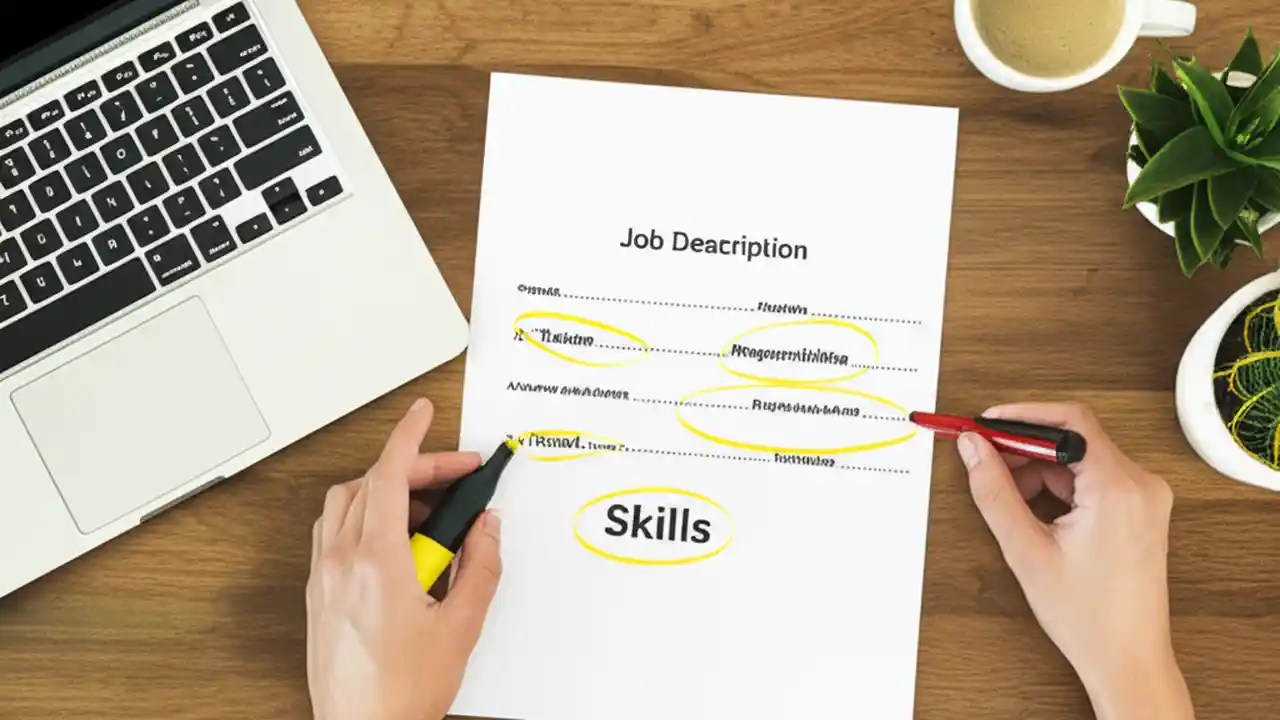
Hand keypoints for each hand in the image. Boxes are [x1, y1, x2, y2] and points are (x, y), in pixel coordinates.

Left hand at [307, 399, 502, 719]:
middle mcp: (341, 561)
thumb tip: (486, 529)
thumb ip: (480, 566)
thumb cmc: (402, 691)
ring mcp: (324, 577)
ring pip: (346, 504)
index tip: (422, 412)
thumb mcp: (462, 626)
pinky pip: (335, 533)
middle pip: (371, 483)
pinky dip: (364, 518)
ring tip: (428, 513)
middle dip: (414, 467)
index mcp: (376, 561)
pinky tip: (396, 544)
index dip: (409, 435)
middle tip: (455, 475)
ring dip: (385, 491)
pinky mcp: (318, 595)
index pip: (390, 473)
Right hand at [957, 403, 1193, 719]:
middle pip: (1073, 437)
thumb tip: (972, 448)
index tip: (983, 424)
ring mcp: (1145, 497)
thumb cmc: (1086, 616)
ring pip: (1081, 457)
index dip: (1020, 416)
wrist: (1127, 658)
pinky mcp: (1140, 509)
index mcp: (1118, 489)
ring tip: (1006, 495)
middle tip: (982, 458)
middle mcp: (1141, 484)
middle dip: (1023, 445)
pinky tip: (1032, 507)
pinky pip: (1094, 477)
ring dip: (1039, 466)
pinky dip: (1059, 483)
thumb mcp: (1026, 549)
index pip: (1068, 421)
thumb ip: (994, 491)